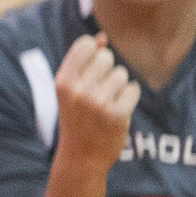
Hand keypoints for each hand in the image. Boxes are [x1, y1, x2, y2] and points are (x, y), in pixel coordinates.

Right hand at [53, 34, 140, 174]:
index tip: (89, 72)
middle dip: (107, 71)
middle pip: (106, 57)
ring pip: (121, 73)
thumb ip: (83, 62)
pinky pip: (133, 89)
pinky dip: (129, 98)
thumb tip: (101, 38)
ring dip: (118, 86)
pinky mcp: (117, 115)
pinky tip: (117, 110)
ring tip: (106, 103)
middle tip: (98, 92)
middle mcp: (78, 90)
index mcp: (62, 81)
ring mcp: (98, 103)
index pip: (86, 45)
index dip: (93, 54)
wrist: (81, 158)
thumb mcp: (71, 89)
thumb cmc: (77, 118)